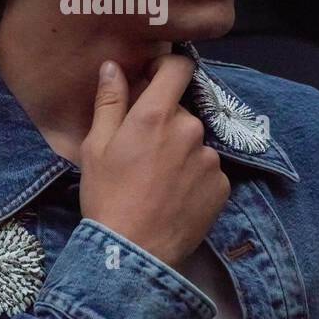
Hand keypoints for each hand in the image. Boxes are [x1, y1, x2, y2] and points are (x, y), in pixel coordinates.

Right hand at [79, 54, 230, 268]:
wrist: (132, 253)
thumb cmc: (106, 196)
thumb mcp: (96, 146)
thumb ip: (109, 101)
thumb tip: (114, 66)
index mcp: (156, 114)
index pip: (179, 67)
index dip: (167, 67)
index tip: (153, 79)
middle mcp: (190, 130)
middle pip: (182, 111)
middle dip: (165, 123)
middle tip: (143, 152)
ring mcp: (209, 159)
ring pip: (195, 143)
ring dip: (181, 152)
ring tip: (157, 182)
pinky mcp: (222, 186)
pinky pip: (208, 171)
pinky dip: (194, 178)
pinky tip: (173, 197)